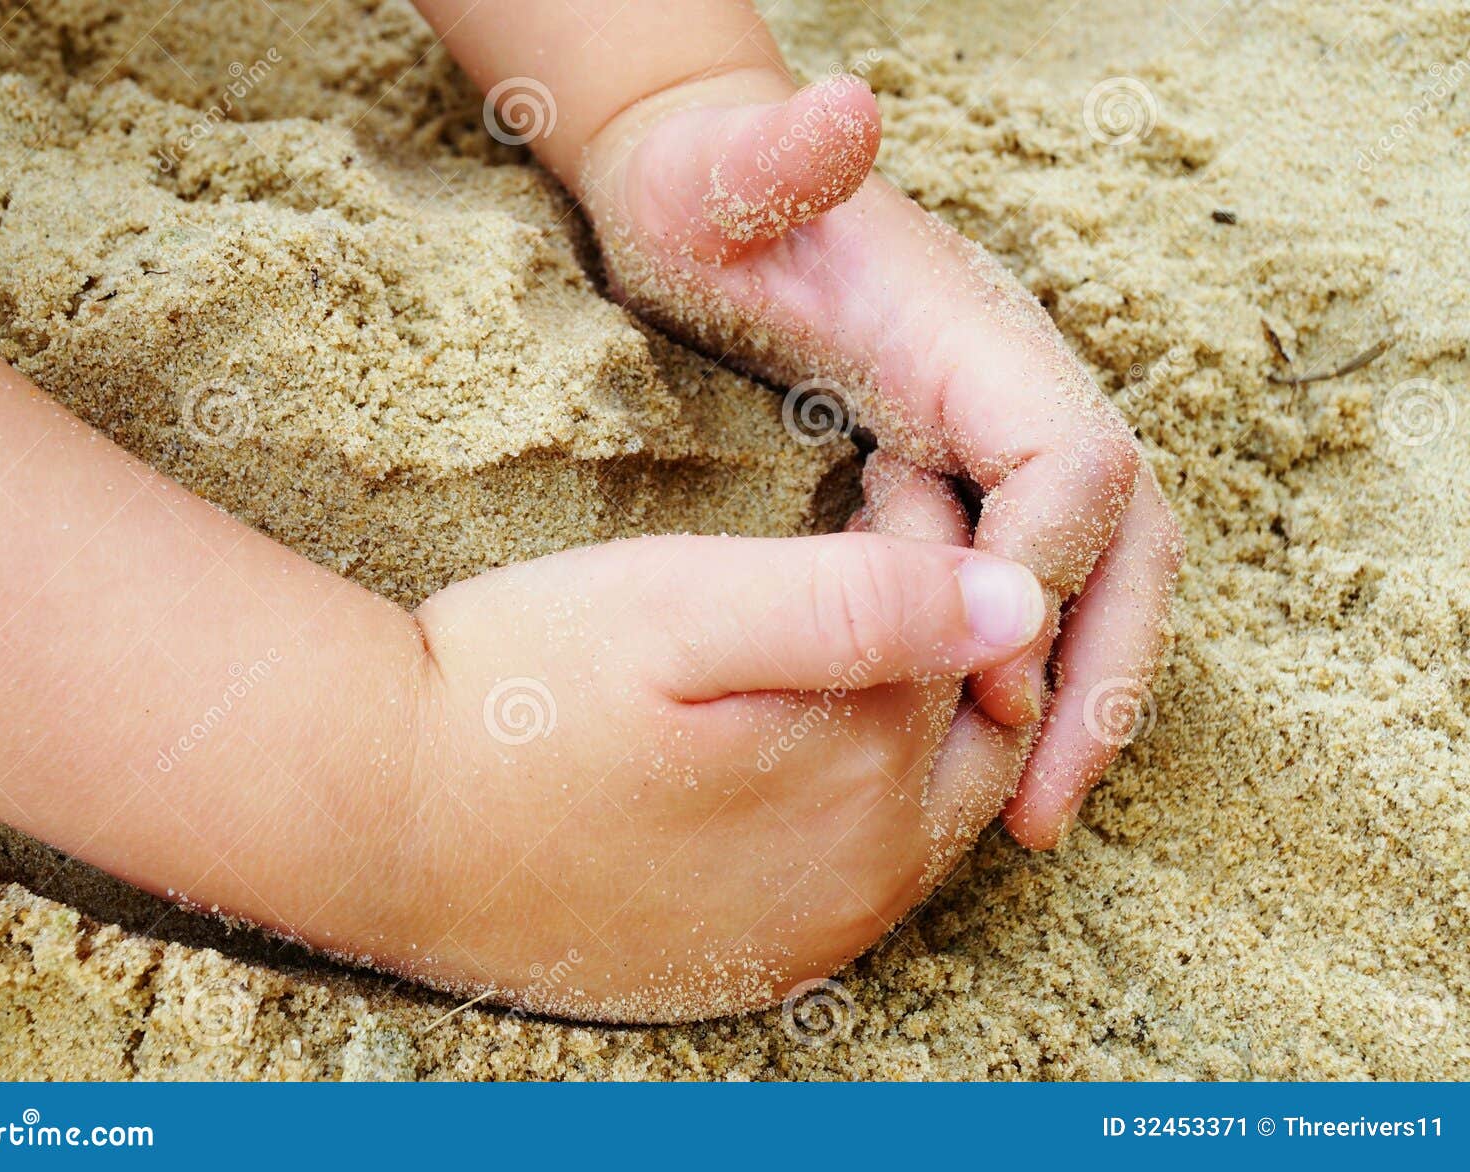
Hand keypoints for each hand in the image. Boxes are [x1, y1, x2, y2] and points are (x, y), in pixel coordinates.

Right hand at [389, 529, 1044, 1020]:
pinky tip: (810, 741)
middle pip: (973, 734)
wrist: (382, 817)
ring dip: (918, 714)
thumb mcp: (687, 609)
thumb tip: (1022, 600)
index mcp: (866, 779)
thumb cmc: (522, 691)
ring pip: (927, 808)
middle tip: (881, 541)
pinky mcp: (754, 959)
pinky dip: (866, 797)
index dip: (938, 539)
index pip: (967, 638)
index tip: (880, 472)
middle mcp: (863, 879)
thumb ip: (862, 604)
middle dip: (951, 632)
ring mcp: (811, 934)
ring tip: (850, 630)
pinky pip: (858, 873)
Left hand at [579, 68, 1183, 847]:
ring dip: (1084, 701)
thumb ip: (776, 160)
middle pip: (1127, 539)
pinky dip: (1033, 676)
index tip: (988, 678)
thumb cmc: (709, 201)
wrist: (709, 201)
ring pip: (1101, 580)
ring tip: (1027, 823)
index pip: (1076, 459)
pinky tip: (981, 762)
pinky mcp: (966, 479)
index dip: (1048, 571)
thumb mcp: (720, 181)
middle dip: (1103, 673)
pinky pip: (1035, 590)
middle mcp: (1012, 391)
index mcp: (976, 336)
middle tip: (1041, 810)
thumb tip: (839, 114)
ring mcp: (997, 439)